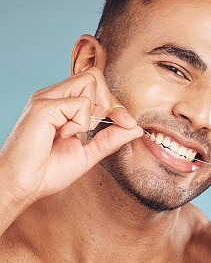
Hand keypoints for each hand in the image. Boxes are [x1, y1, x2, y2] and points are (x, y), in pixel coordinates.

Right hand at [0, 68, 142, 208]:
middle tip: (95, 128)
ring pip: (90, 81)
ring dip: (93, 111)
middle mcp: (54, 95)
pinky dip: (79, 123)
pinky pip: (79, 103)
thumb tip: (136, 128)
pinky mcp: (43, 107)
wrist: (21, 186)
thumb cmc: (46, 172)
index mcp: (63, 104)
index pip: (96, 84)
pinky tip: (63, 135)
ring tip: (74, 131)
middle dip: (108, 103)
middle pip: (95, 76)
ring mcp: (47, 98)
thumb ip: (109, 139)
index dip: (115, 103)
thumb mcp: (87, 155)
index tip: (125, 123)